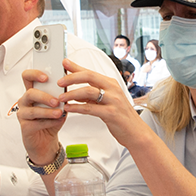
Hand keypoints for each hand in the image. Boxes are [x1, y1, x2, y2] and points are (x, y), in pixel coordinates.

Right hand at [15, 67, 68, 168]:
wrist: (46, 140)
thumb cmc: (51, 119)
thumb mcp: (58, 105)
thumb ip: (61, 95)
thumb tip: (68, 86)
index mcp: (32, 91)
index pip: (27, 76)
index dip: (35, 74)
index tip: (46, 77)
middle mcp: (25, 101)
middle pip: (30, 93)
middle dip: (44, 96)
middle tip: (57, 100)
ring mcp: (23, 114)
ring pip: (33, 110)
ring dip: (48, 111)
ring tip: (59, 112)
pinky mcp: (25, 127)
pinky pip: (37, 123)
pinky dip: (49, 122)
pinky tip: (58, 121)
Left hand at [18, 58, 142, 147]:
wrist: (135, 132)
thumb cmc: (121, 117)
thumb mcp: (107, 102)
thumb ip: (92, 96)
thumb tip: (75, 93)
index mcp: (111, 84)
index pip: (90, 72)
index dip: (76, 67)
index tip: (65, 63)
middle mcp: (113, 89)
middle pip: (89, 77)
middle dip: (71, 78)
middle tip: (59, 82)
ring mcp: (113, 101)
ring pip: (88, 92)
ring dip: (72, 94)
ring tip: (61, 98)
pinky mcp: (111, 113)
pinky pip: (90, 108)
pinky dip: (77, 108)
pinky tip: (69, 108)